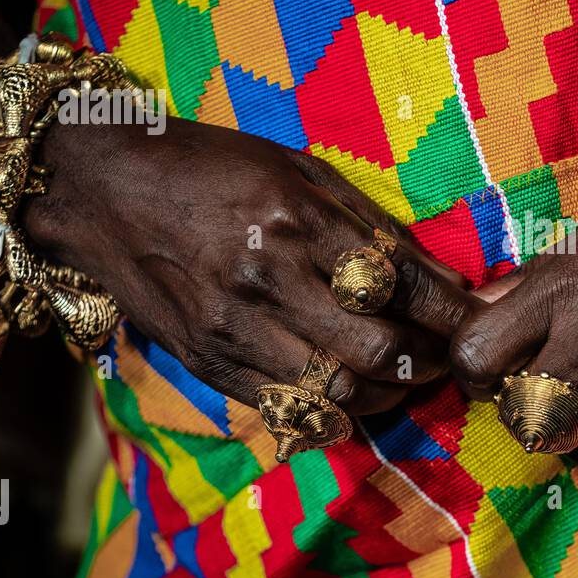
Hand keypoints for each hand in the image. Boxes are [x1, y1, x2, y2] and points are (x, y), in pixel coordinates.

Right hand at [24, 118, 475, 414]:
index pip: (400, 282)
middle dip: (427, 363)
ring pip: (337, 391)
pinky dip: (333, 409)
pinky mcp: (206, 361)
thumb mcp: (299, 169)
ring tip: (404, 377)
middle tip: (445, 358)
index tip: (474, 323)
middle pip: (376, 351)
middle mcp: (265, 277)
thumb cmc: (213, 168)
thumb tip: (444, 279)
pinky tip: (353, 393)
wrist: (103, 190)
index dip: (451, 314)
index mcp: (295, 217)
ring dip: (387, 394)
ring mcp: (231, 326)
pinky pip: (288, 407)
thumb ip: (372, 225)